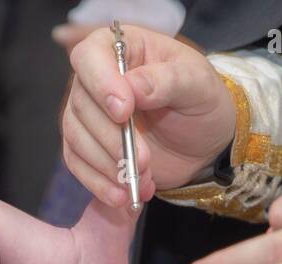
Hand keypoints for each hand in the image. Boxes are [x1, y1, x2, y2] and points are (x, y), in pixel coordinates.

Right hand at [63, 26, 235, 205]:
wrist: (205, 142)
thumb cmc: (202, 101)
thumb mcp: (198, 84)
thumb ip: (168, 81)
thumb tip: (134, 88)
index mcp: (121, 49)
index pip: (90, 57)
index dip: (101, 84)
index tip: (124, 111)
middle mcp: (96, 79)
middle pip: (81, 105)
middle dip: (112, 139)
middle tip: (145, 160)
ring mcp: (88, 115)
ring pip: (76, 138)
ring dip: (108, 165)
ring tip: (143, 180)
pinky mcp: (88, 148)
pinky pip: (78, 165)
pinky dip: (98, 184)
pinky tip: (122, 197)